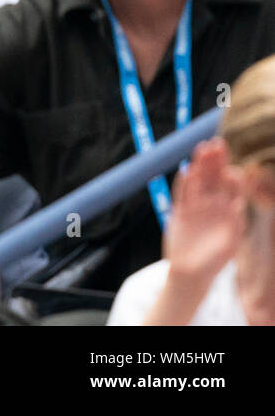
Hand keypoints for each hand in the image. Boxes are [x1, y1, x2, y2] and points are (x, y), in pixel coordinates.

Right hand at [162, 139, 245, 287]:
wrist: (191, 272)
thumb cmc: (215, 260)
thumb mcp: (230, 245)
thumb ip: (234, 225)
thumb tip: (238, 205)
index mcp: (229, 211)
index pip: (232, 188)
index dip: (233, 176)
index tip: (233, 168)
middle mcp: (213, 204)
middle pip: (215, 178)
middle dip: (216, 162)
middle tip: (217, 144)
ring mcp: (196, 205)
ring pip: (198, 180)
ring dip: (200, 165)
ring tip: (201, 148)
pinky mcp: (180, 210)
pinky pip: (182, 193)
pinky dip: (184, 182)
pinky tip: (186, 170)